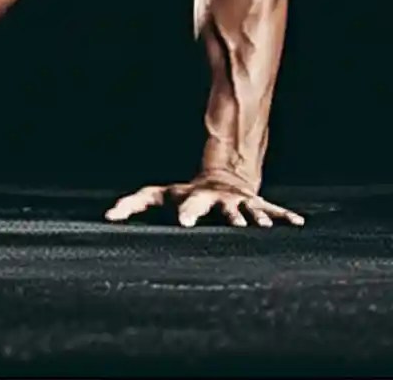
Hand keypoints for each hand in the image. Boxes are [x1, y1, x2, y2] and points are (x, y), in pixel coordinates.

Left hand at [104, 175, 305, 227]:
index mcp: (189, 197)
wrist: (224, 176)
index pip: (178, 202)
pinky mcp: (255, 203)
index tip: (173, 222)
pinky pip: (272, 209)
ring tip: (260, 228)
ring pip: (243, 210)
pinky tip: (298, 224)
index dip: (174, 211)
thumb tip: (106, 217)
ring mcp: (235, 200)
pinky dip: (283, 216)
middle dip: (204, 214)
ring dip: (251, 218)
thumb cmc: (185, 193)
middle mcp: (213, 197)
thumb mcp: (159, 195)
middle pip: (208, 205)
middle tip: (196, 224)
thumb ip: (132, 204)